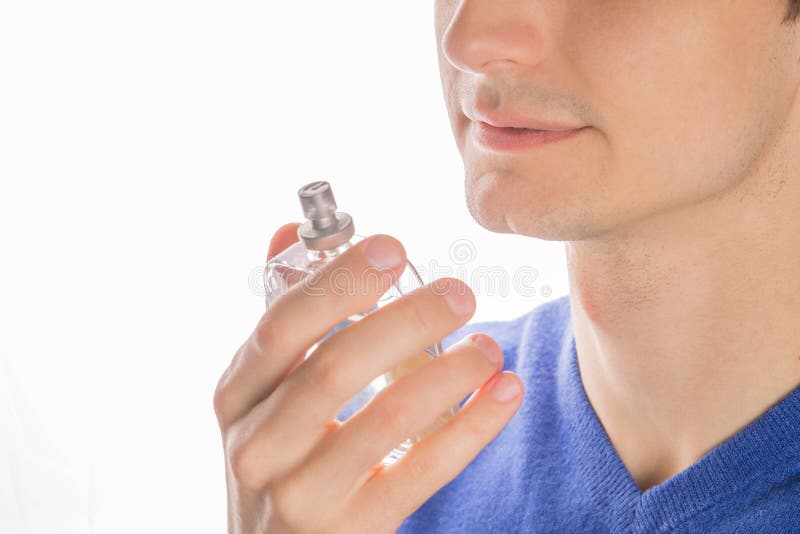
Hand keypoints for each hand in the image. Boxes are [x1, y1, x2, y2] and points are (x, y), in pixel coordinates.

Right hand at [214, 222, 523, 532]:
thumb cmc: (282, 455)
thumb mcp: (264, 392)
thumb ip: (284, 315)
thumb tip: (289, 229)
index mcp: (238, 395)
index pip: (281, 326)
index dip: (338, 282)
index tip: (393, 248)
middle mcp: (258, 445)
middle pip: (335, 368)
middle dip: (404, 321)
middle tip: (460, 294)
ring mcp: (301, 495)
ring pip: (385, 420)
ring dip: (447, 372)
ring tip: (489, 345)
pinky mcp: (353, 531)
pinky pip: (422, 473)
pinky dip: (471, 428)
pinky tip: (506, 392)